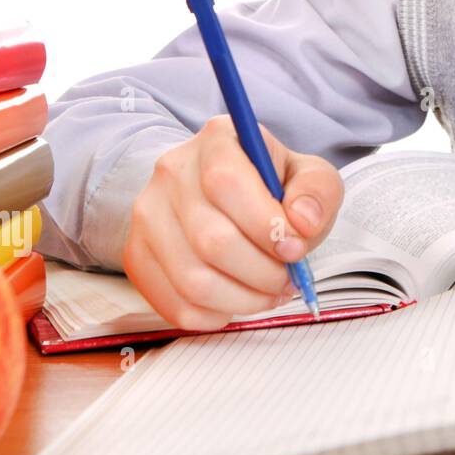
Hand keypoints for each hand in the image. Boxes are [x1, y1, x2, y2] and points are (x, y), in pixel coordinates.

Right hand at [124, 114, 343, 331]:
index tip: (295, 247)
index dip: (265, 224)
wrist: (227, 196)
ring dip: (243, 299)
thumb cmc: (274, 187)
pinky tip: (238, 299)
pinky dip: (216, 314)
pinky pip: (174, 304)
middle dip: (262, 272)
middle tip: (287, 279)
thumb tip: (301, 223)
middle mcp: (173, 171)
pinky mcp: (137, 255)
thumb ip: (317, 192)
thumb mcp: (310, 176)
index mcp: (218, 140)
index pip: (226, 182)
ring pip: (192, 279)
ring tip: (269, 293)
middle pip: (210, 239)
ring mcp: (148, 214)